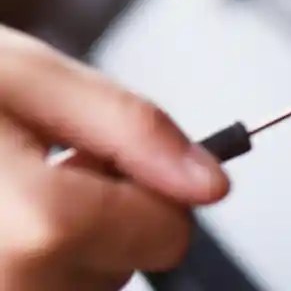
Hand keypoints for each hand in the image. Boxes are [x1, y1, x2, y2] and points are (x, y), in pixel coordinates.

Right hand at [0, 27, 229, 289]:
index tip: (104, 152)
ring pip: (86, 282)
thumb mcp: (29, 79)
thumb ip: (129, 125)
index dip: (152, 185)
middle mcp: (9, 284)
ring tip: (7, 189)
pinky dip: (34, 255)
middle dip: (101, 210)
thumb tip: (211, 180)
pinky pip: (44, 285)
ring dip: (62, 237)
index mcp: (34, 225)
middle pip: (129, 265)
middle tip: (38, 164)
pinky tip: (2, 215)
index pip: (167, 236)